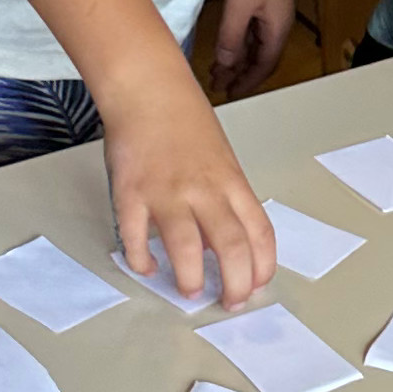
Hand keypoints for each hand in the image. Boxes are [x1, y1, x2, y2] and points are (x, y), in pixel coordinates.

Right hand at [101, 63, 276, 309]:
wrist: (148, 89)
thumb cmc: (186, 122)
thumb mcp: (220, 159)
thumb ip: (225, 200)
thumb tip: (221, 246)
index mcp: (231, 182)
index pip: (259, 232)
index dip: (261, 266)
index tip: (255, 286)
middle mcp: (204, 190)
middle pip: (230, 246)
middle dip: (234, 284)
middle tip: (228, 302)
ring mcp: (167, 192)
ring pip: (186, 247)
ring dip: (190, 278)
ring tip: (189, 291)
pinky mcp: (131, 192)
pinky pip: (135, 236)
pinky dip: (141, 259)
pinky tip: (146, 267)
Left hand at [207, 0, 295, 100]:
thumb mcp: (239, 5)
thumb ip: (232, 37)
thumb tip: (226, 65)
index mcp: (278, 27)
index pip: (265, 65)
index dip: (248, 82)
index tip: (230, 92)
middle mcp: (277, 20)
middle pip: (261, 56)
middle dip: (241, 72)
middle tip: (219, 84)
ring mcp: (270, 7)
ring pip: (254, 41)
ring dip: (237, 55)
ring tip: (218, 66)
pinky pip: (250, 26)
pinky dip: (237, 38)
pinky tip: (225, 38)